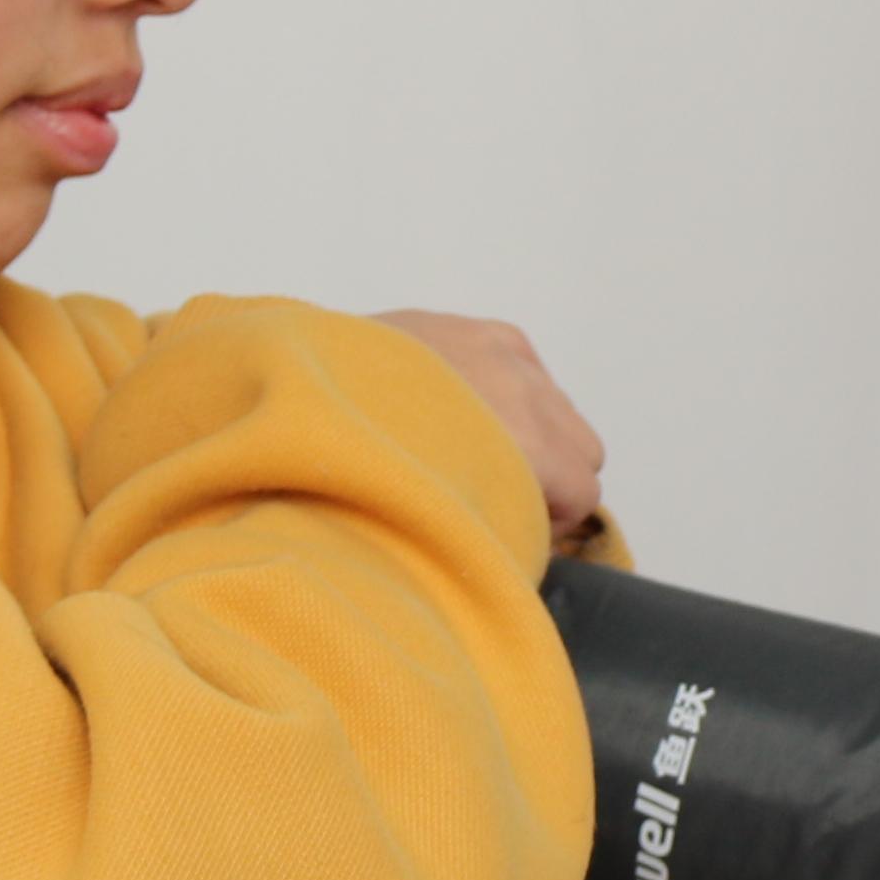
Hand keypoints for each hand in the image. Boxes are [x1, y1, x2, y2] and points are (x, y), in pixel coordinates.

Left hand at [376, 310, 607, 541]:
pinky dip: (513, 389)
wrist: (296, 392)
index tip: (505, 530)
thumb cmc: (361, 469)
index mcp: (524, 442)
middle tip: (489, 496)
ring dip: (532, 433)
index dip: (547, 521)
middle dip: (548, 477)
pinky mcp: (482, 330)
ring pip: (561, 407)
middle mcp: (523, 390)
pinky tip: (465, 407)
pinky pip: (530, 366)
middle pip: (584, 448)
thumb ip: (493, 529)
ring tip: (468, 449)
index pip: (584, 491)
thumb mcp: (437, 520)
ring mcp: (504, 354)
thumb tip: (509, 548)